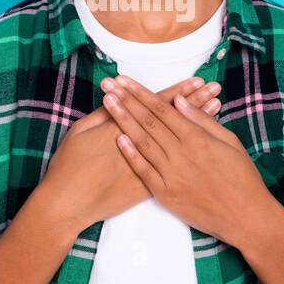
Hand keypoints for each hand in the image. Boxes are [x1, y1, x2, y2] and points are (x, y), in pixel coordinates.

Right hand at [38, 76, 222, 235]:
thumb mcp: (80, 131)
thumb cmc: (68, 166)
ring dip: (197, 122)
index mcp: (122, 127)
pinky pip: (176, 165)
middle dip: (194, 101)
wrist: (67, 204)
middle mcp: (139, 145)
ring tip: (215, 104)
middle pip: (172, 119)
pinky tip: (203, 140)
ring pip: (177, 140)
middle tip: (213, 86)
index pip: (155, 105)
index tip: (195, 80)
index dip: (177, 92)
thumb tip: (117, 97)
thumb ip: (102, 115)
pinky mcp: (147, 187)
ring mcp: (146, 168)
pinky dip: (189, 152)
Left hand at [101, 74, 274, 247]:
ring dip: (123, 121)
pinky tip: (118, 139)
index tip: (124, 80)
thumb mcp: (230, 142)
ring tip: (108, 103)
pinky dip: (131, 155)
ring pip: (142, 142)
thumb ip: (202, 120)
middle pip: (148, 122)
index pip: (163, 109)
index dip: (141, 93)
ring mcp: (172, 175)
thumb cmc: (242, 177)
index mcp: (198, 139)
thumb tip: (179, 100)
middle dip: (126, 100)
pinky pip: (144, 172)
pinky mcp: (167, 195)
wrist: (246, 217)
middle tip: (108, 85)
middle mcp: (182, 154)